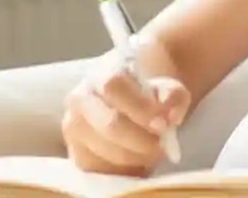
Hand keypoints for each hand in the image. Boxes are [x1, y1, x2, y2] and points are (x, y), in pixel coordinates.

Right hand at [62, 39, 192, 175]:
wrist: (126, 111)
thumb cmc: (147, 98)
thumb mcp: (167, 90)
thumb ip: (173, 96)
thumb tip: (170, 116)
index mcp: (101, 76)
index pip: (114, 87)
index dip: (139, 107)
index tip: (163, 125)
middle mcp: (80, 100)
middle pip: (109, 124)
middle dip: (141, 140)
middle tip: (161, 146)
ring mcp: (73, 129)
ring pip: (106, 151)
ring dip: (136, 157)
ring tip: (152, 153)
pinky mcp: (76, 156)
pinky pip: (102, 170)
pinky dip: (125, 171)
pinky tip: (137, 163)